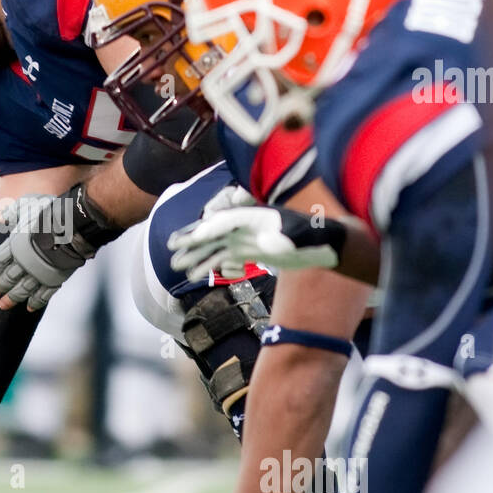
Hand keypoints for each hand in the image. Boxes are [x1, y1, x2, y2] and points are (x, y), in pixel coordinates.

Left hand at [0, 187, 112, 310]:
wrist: (74, 224)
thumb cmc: (49, 211)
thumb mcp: (26, 205)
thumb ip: (11, 213)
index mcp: (15, 244)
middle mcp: (24, 262)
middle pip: (6, 279)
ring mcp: (40, 272)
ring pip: (22, 289)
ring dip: (11, 298)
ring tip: (3, 305)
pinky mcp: (56, 278)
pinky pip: (44, 294)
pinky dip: (36, 301)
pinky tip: (29, 307)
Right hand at [168, 205, 343, 280]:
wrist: (321, 244)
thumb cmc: (312, 236)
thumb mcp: (301, 236)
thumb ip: (285, 237)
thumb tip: (267, 242)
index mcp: (255, 216)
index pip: (227, 221)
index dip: (209, 229)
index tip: (193, 239)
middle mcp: (245, 226)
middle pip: (213, 231)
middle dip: (192, 239)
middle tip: (171, 246)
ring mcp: (244, 239)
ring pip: (213, 246)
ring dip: (195, 255)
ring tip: (175, 265)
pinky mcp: (247, 251)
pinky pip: (222, 258)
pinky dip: (207, 266)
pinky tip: (194, 275)